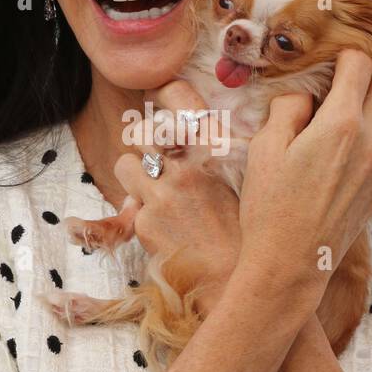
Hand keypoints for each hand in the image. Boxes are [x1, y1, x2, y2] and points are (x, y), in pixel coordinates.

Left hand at [113, 78, 241, 315]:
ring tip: (155, 192)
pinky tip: (163, 228)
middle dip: (146, 142)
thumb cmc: (245, 230)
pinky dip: (140, 213)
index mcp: (216, 149)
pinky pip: (130, 205)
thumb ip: (217, 153)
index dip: (163, 93)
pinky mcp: (143, 221)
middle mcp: (187, 165)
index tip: (158, 96)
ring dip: (136, 176)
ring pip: (126, 163)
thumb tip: (198, 133)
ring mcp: (162, 193)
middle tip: (158, 159)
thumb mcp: (243, 179)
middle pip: (144, 130)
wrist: (235, 278)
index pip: (179, 97)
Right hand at [237, 50, 371, 307]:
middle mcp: (368, 142)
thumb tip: (303, 92)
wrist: (289, 267)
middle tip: (332, 73)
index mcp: (341, 124)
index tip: (325, 52)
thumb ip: (288, 108)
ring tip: (336, 107)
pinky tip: (338, 145)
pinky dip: (368, 133)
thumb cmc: (269, 208)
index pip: (360, 64)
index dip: (343, 51)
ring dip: (368, 103)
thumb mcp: (265, 148)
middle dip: (361, 71)